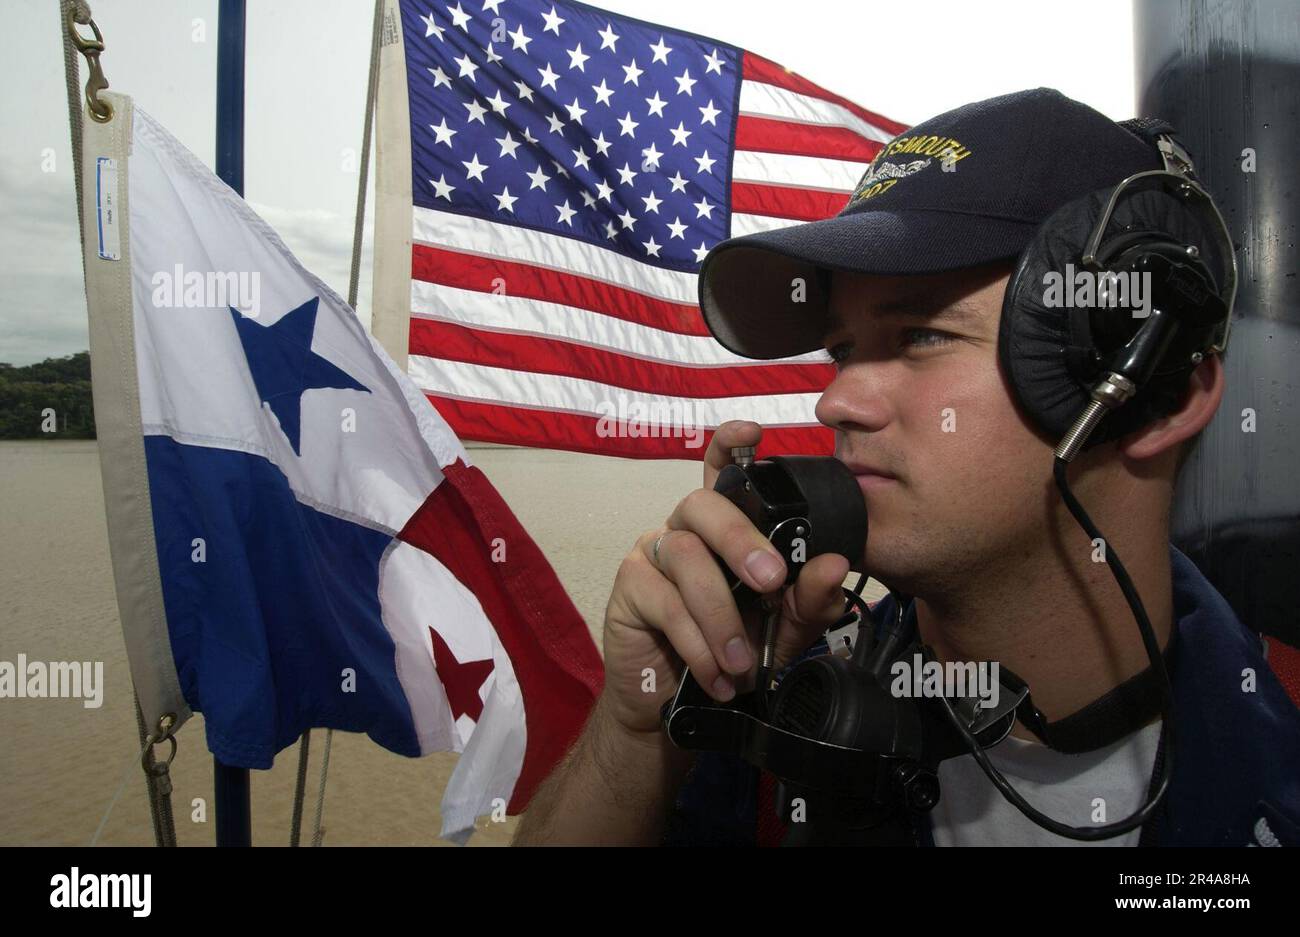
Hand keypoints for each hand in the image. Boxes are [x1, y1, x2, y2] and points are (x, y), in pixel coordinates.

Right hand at [600, 420, 851, 735]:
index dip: (732, 443)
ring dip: (720, 613)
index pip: (722, 469)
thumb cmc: (728, 656)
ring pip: (686, 555)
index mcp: (724, 528)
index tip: (754, 431)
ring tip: (741, 661)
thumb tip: (834, 565)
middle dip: (742, 540)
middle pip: (705, 504)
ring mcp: (652, 553)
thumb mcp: (782, 632)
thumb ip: (808, 600)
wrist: (674, 709)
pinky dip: (695, 640)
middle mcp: (686, 529)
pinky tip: (714, 673)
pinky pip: (664, 600)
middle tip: (770, 582)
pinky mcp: (629, 587)